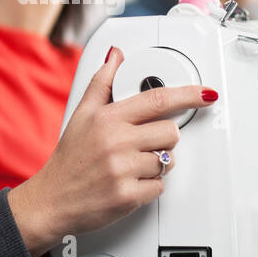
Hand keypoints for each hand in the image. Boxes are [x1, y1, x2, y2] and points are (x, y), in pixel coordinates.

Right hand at [8, 46, 217, 256]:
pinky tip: (129, 183)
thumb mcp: (81, 114)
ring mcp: (122, 170)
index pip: (157, 99)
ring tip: (131, 165)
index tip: (205, 94)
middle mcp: (116, 142)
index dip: (187, 95)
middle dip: (163, 138)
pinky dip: (149, 187)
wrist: (52, 201)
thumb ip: (102, 82)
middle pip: (170, 132)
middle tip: (142, 144)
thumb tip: (115, 56)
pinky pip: (160, 187)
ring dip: (156, 164)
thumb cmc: (69, 159)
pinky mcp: (128, 196)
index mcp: (107, 118)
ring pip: (168, 161)